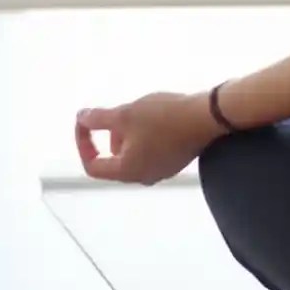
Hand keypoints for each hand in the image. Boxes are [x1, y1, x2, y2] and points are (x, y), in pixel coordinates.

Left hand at [75, 92, 224, 184]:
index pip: (92, 166)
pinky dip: (144, 137)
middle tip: (119, 113)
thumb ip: (97, 118)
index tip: (86, 123)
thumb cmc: (163, 117)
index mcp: (127, 171)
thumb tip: (81, 118)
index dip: (82, 143)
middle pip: (114, 160)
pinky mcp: (175, 162)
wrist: (208, 118)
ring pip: (133, 155)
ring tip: (139, 112)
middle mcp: (142, 178)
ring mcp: (161, 172)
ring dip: (128, 135)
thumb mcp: (124, 114)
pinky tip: (156, 118)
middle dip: (110, 135)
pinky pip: (150, 153)